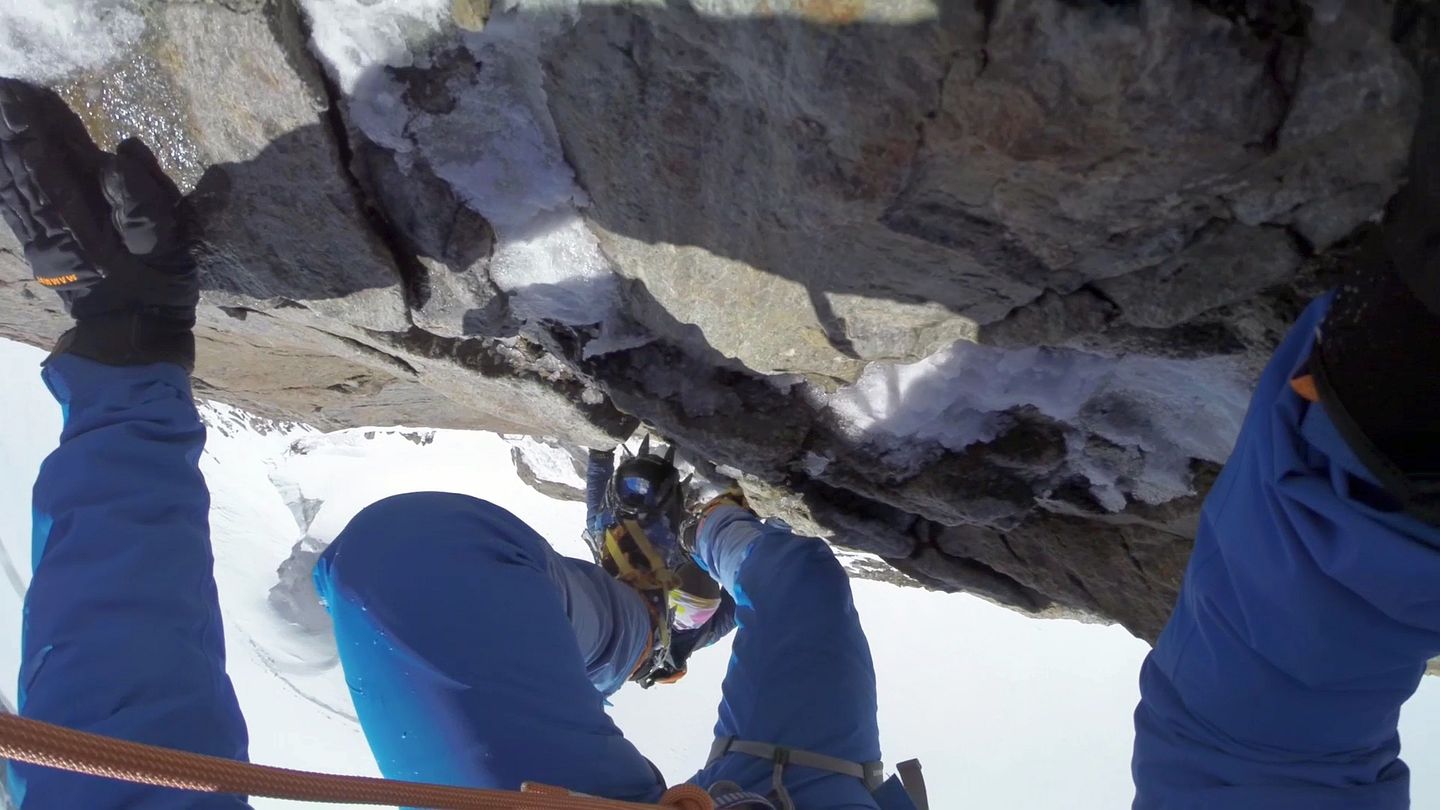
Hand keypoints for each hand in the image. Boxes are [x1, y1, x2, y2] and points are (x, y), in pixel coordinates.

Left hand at [0, 78, 198, 368]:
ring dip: (6, 156)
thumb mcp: (165, 253)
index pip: (45, 168)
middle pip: (20, 174)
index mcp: (75, 225)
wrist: (133, 343)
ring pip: (13, 190)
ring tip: (1, 119)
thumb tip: (120, 158)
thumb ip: (144, 207)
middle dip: (12, 134)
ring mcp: (42, 242)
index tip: (19, 95)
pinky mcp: (44, 252)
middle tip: (5, 94)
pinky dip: (7, 184)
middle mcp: (48, 229)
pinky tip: (6, 168)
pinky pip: (14, 210)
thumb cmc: (156, 296)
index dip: (31, 131)